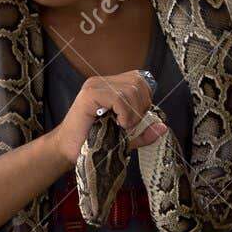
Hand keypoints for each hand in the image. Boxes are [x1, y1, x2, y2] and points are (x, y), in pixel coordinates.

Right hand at [52, 70, 167, 165]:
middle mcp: (102, 81)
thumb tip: (163, 127)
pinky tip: (119, 124)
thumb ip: (144, 132)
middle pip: (138, 82)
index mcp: (110, 86)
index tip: (136, 118)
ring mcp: (94, 86)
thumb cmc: (92, 143)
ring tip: (124, 126)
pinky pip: (119, 97)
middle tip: (131, 124)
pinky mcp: (89, 94)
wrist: (68, 151)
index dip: (145, 98)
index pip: (140, 79)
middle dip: (142, 105)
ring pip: (130, 89)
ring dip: (133, 112)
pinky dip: (125, 113)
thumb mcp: (125, 138)